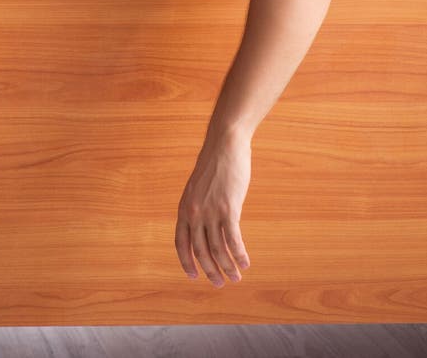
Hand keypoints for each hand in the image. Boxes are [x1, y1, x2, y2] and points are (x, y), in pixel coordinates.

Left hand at [175, 129, 251, 286]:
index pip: (181, 243)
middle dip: (210, 270)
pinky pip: (233, 240)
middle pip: (200, 250)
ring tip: (235, 277)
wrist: (224, 144)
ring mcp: (211, 211)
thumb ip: (199, 207)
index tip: (193, 276)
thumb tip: (205, 227)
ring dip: (227, 267)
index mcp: (184, 208)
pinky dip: (239, 254)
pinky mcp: (228, 208)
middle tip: (219, 283)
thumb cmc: (214, 165)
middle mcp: (194, 212)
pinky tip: (245, 263)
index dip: (186, 262)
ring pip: (218, 249)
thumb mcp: (198, 188)